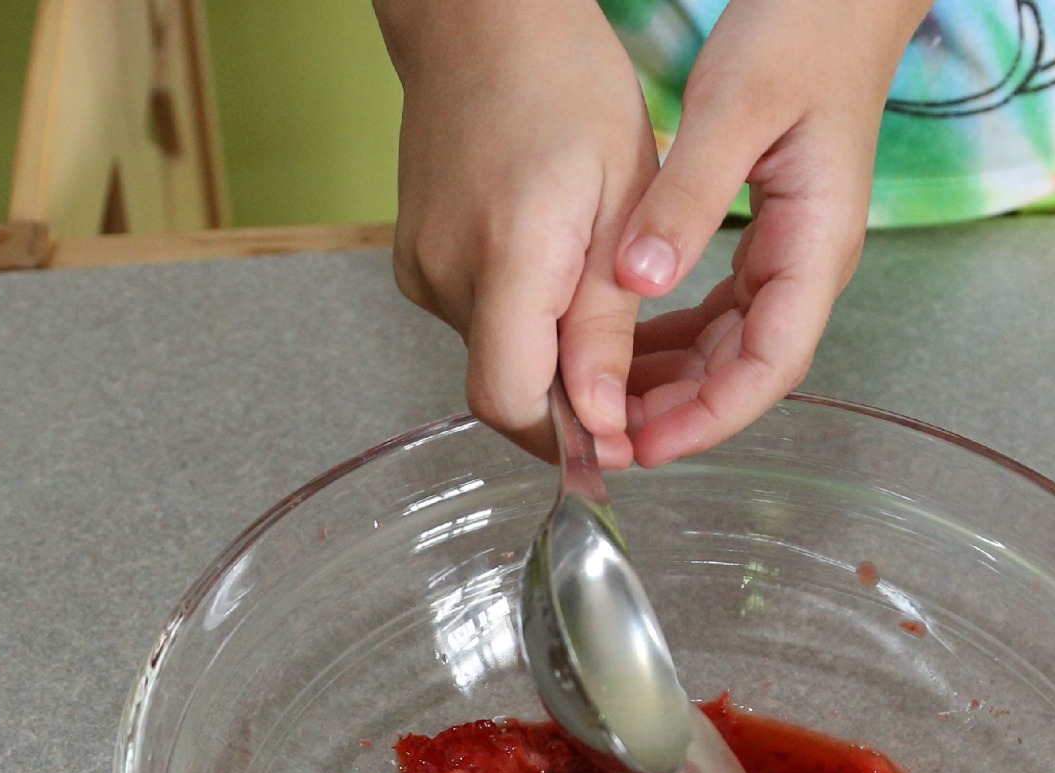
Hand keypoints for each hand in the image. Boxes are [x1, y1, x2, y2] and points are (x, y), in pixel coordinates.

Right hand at [374, 0, 657, 466]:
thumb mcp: (621, 203)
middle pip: (504, 393)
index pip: (511, 399)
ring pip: (495, 363)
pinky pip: (480, 328)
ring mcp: (423, 271)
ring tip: (613, 341)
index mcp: (507, 255)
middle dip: (573, 415)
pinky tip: (567, 301)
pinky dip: (527, 334)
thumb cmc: (564, 86)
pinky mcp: (418, 264)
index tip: (618, 447)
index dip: (565, 441)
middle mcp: (447, 274)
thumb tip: (598, 419)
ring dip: (554, 372)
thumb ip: (606, 321)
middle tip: (635, 401)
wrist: (480, 22)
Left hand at [616, 0, 930, 466]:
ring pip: (726, 352)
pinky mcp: (768, 244)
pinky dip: (673, 340)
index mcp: (815, 250)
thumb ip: (687, 197)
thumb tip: (638, 279)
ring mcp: (790, 260)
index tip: (648, 444)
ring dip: (671, 384)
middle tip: (606, 436)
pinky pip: (717, 316)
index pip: (767, 368)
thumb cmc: (805, 31)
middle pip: (743, 374)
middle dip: (679, 414)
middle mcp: (807, 269)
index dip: (709, 418)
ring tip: (605, 403)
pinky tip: (625, 346)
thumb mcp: (736, 106)